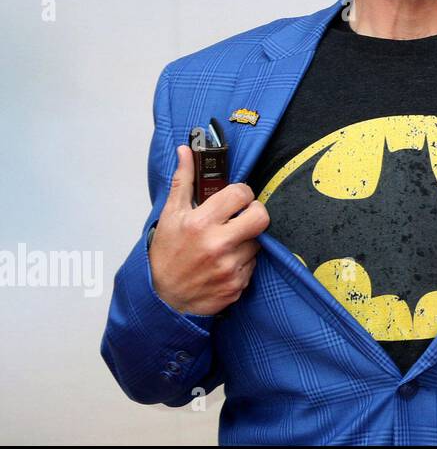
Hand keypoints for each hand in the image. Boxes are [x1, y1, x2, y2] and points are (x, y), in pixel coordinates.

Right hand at [149, 145, 269, 315]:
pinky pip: (254, 265)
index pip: (241, 194)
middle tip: (241, 217)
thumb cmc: (166, 254)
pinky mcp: (237, 286)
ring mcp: (229, 268)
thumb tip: (186, 151)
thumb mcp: (170, 215)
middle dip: (254, 213)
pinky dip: (244, 262)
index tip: (235, 198)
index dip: (241, 193)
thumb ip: (183, 181)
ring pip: (258, 242)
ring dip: (247, 240)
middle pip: (261, 216)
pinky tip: (225, 262)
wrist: (162, 298)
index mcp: (201, 224)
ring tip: (226, 243)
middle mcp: (218, 245)